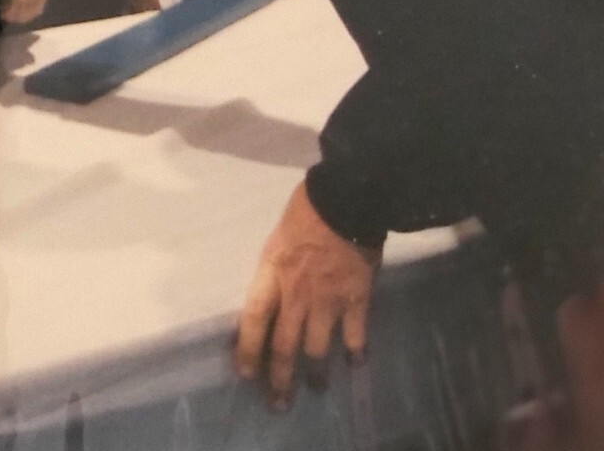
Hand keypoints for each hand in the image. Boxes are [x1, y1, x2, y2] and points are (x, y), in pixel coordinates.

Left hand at [235, 182, 379, 409]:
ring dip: (316, 373)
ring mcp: (328, 299)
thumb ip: (274, 272)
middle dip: (280, 377)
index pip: (252, 320)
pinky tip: (356, 364)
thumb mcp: (277, 241)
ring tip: (316, 388)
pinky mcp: (358, 298)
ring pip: (318, 347)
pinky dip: (355, 351)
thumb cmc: (306, 212)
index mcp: (271, 275)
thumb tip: (272, 297)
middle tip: (278, 403)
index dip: (247, 350)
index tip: (245, 374)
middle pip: (284, 345)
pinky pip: (355, 334)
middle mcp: (297, 294)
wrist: (347, 199)